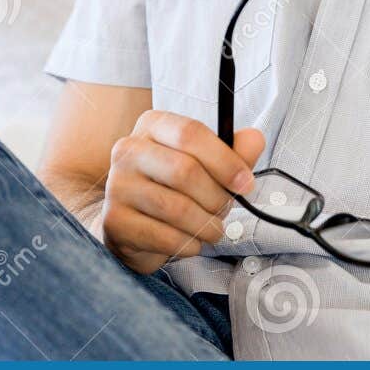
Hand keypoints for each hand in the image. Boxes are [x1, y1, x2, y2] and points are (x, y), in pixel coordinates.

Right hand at [100, 109, 265, 274]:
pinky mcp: (114, 221)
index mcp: (153, 125)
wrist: (134, 224)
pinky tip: (189, 241)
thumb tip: (255, 139)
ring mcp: (117, 185)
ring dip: (206, 226)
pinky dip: (188, 244)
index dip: (225, 160)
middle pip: (185, 171)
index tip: (246, 184)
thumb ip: (234, 152)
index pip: (190, 133)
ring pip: (177, 208)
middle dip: (216, 198)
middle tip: (224, 210)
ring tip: (211, 229)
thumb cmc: (175, 188)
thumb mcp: (208, 165)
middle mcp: (128, 149)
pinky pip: (164, 237)